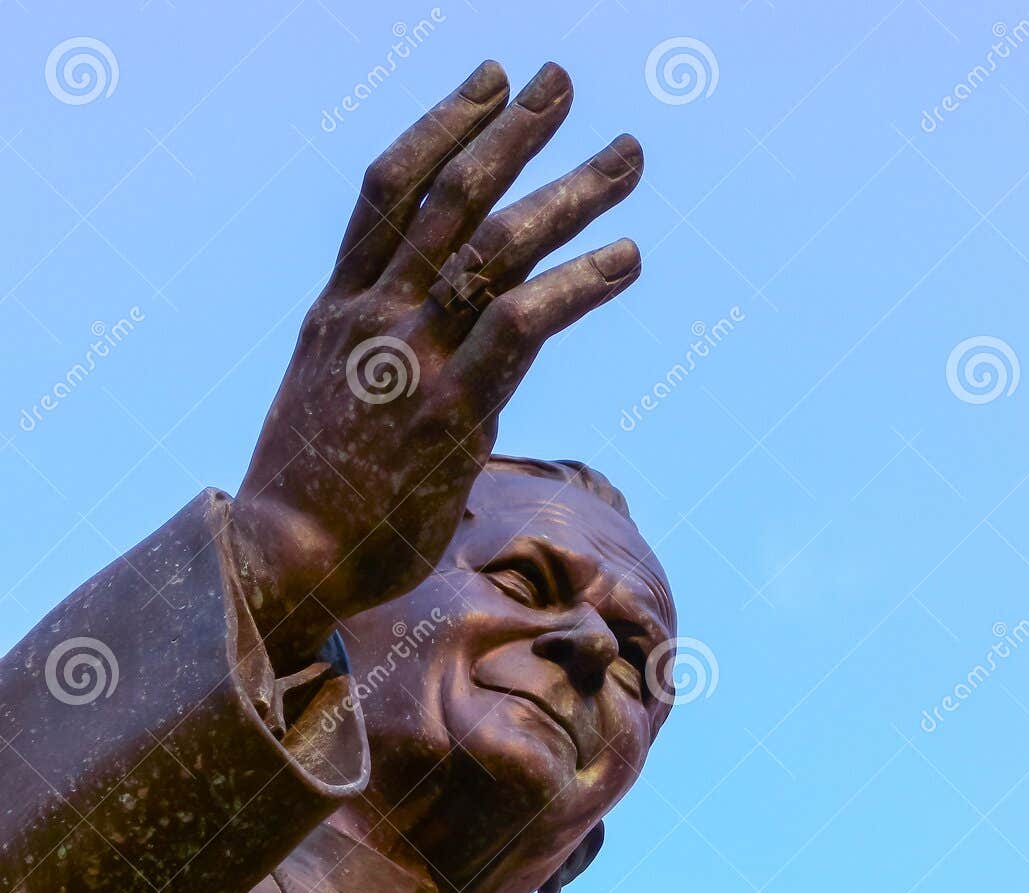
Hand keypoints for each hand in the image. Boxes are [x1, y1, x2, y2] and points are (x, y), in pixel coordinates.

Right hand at [232, 60, 642, 665]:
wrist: (284, 558)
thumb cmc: (309, 501)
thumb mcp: (326, 409)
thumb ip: (377, 373)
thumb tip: (441, 383)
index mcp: (338, 311)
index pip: (388, 190)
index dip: (443, 126)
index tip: (489, 83)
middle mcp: (373, 317)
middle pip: (450, 196)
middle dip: (512, 131)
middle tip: (561, 82)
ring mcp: (412, 360)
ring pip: (495, 247)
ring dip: (568, 194)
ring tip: (626, 156)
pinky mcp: (452, 412)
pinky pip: (522, 325)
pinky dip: (579, 285)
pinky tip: (626, 260)